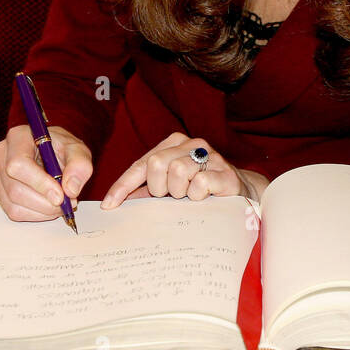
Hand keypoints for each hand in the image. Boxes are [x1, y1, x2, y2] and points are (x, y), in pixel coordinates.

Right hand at [0, 124, 93, 221]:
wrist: (51, 153)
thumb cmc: (60, 148)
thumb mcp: (77, 150)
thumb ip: (79, 165)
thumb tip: (71, 189)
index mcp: (18, 137)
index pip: (19, 164)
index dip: (39, 183)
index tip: (60, 195)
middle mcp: (1, 154)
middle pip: (15, 189)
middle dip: (45, 202)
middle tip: (67, 203)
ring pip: (14, 204)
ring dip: (42, 210)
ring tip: (61, 204)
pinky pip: (14, 212)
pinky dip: (36, 214)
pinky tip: (49, 205)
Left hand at [101, 132, 267, 208]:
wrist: (240, 194)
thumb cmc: (199, 190)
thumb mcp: (170, 187)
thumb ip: (145, 190)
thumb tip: (114, 203)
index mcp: (173, 144)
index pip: (141, 164)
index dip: (123, 186)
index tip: (108, 206)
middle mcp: (191, 144)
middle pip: (156, 163)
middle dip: (158, 187)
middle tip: (171, 196)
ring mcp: (210, 156)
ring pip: (178, 171)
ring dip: (180, 192)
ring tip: (190, 196)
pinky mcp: (226, 173)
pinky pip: (200, 184)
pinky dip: (197, 196)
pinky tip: (203, 198)